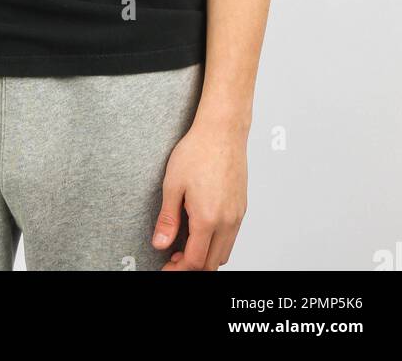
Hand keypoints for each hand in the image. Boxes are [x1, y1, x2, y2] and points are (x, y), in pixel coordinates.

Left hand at [152, 120, 247, 269]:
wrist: (222, 131)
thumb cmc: (198, 151)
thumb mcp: (173, 184)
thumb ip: (167, 219)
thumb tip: (160, 243)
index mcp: (208, 218)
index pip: (194, 260)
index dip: (178, 269)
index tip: (167, 267)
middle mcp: (227, 221)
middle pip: (211, 263)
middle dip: (191, 267)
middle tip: (173, 259)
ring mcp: (237, 215)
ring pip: (224, 253)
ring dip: (206, 257)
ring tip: (185, 246)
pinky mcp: (241, 208)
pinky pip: (231, 237)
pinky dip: (217, 244)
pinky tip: (202, 232)